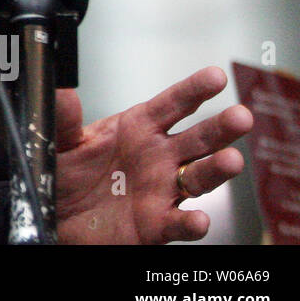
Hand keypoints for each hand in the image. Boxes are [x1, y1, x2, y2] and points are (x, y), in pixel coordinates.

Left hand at [56, 66, 252, 243]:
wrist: (59, 213)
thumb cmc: (69, 171)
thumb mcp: (61, 139)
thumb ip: (63, 118)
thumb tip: (61, 91)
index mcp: (139, 128)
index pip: (173, 104)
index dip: (194, 90)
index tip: (215, 77)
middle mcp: (159, 157)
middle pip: (198, 139)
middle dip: (221, 128)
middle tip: (240, 116)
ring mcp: (162, 190)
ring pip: (199, 178)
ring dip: (217, 169)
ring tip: (231, 160)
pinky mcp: (156, 224)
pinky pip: (178, 223)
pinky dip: (190, 223)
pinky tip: (198, 219)